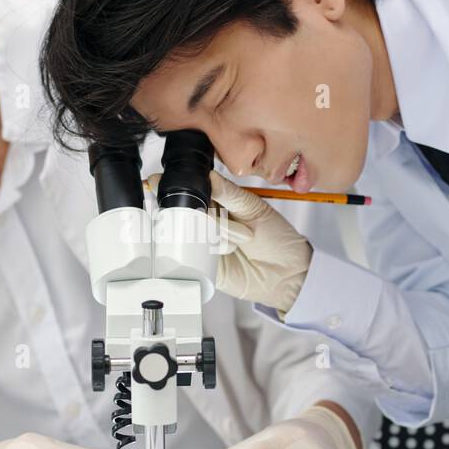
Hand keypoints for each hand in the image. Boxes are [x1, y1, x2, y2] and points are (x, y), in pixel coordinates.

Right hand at [148, 170, 313, 315]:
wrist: (287, 272)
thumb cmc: (276, 237)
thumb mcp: (254, 207)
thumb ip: (229, 193)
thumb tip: (207, 176)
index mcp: (215, 200)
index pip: (188, 188)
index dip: (175, 184)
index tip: (162, 181)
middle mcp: (204, 221)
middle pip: (183, 210)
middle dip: (205, 213)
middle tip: (227, 218)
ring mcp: (201, 243)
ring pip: (191, 231)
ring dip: (219, 234)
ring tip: (242, 240)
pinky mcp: (201, 266)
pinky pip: (192, 257)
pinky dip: (209, 252)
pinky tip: (228, 252)